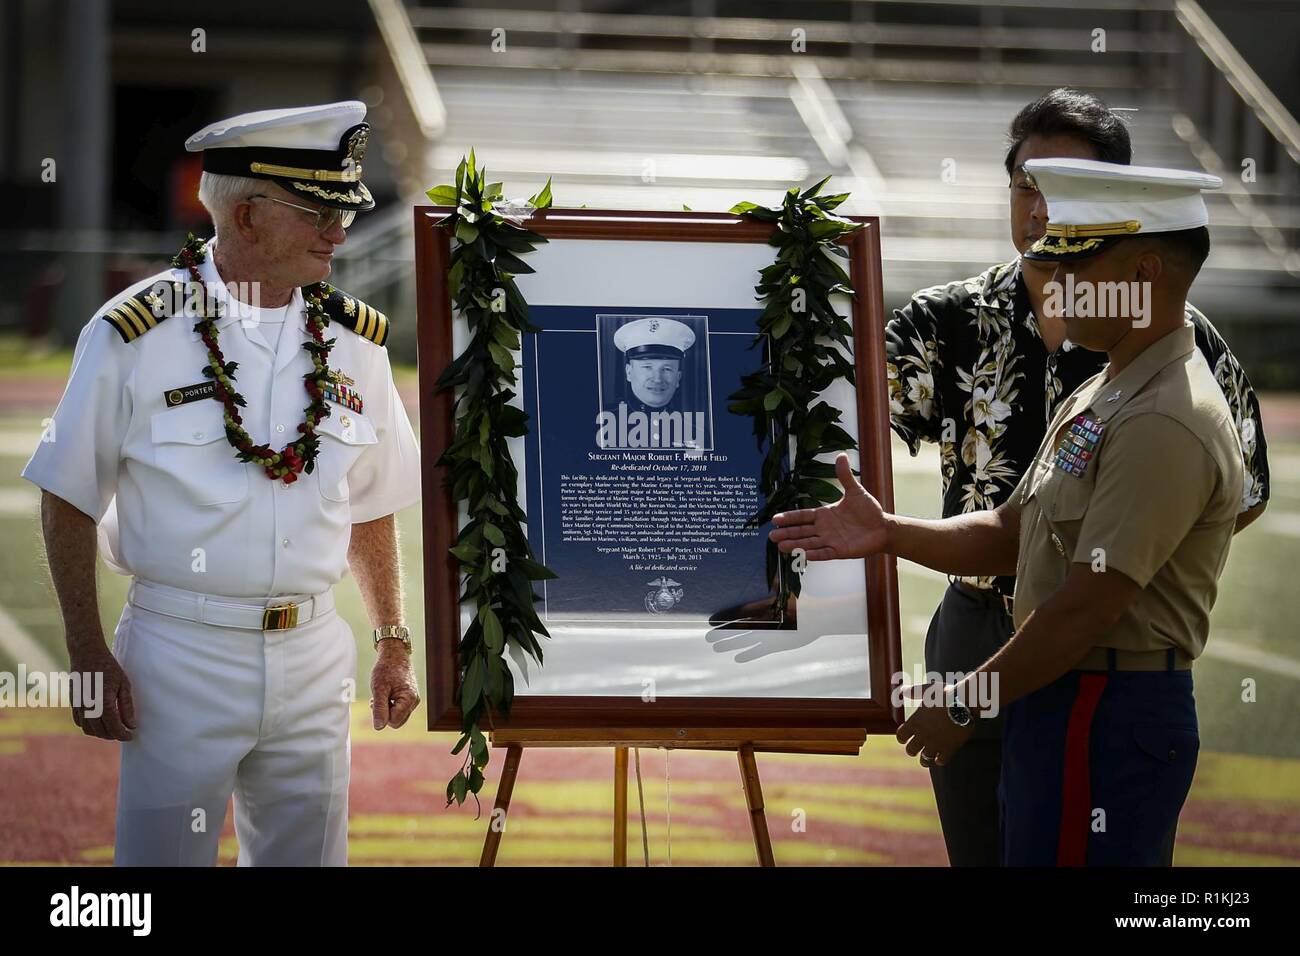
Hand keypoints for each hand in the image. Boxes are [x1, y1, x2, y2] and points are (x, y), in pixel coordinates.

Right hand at [68, 641, 135, 741]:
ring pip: (89, 729)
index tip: (131, 736)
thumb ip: (127, 706)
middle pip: (100, 731)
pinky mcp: (72, 703)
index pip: (113, 726)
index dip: (122, 734)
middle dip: (113, 735)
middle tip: (125, 733)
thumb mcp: (123, 684)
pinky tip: (100, 723)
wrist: (86, 654)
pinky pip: (79, 722)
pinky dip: (90, 727)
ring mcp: (78, 705)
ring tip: (114, 729)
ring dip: (101, 733)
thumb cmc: (109, 667)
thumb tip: (131, 725)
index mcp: (102, 700)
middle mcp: (88, 706)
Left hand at [370, 642, 419, 729]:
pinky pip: (399, 710)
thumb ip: (379, 708)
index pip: (393, 721)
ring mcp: (413, 700)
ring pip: (397, 717)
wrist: (394, 654)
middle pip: (396, 722)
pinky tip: (386, 694)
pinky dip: (390, 705)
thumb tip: (379, 728)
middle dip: (385, 713)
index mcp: (409, 699)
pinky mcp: (410, 698)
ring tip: (381, 695)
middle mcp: (414, 701)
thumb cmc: (385, 669)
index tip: (375, 701)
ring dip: (387, 709)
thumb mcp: (378, 688)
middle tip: (377, 698)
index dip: (382, 714)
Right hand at [769, 453, 889, 559]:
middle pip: (801, 531)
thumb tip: (841, 455)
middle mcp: (824, 529)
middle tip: (771, 536)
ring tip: (781, 547)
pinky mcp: (840, 551)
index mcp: (824, 514)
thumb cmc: (868, 510)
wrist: (883, 527)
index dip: (789, 518)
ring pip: (809, 543)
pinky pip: (825, 553)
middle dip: (787, 533)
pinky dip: (815, 554)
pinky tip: (804, 555)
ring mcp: (831, 540)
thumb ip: (844, 475)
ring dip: (796, 545)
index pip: (802, 516)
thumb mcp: (855, 491)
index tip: (774, 519)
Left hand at [895, 684, 974, 767]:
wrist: (964, 702)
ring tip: (928, 755)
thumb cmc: (945, 694)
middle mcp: (922, 735)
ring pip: (924, 759)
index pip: (900, 736)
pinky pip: (941, 761)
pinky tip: (942, 756)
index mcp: (915, 722)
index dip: (902, 737)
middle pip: (910, 751)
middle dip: (913, 749)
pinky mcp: (949, 748)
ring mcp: (935, 743)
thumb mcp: (927, 689)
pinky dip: (940, 760)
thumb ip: (913, 691)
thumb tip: (902, 691)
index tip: (906, 737)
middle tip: (918, 747)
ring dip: (925, 758)